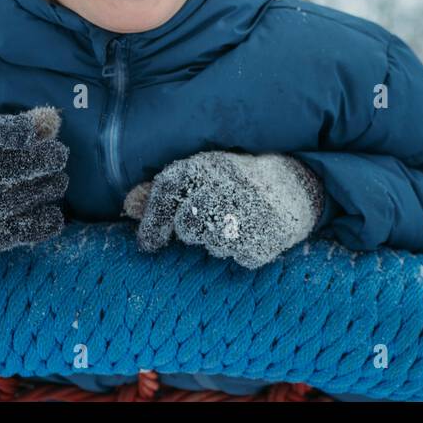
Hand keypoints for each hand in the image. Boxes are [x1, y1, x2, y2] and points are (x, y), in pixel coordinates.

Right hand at [0, 107, 69, 256]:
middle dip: (33, 162)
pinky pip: (7, 234)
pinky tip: (55, 216)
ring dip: (39, 191)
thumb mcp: (10, 133)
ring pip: (1, 203)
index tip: (31, 133)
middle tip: (61, 155)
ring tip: (60, 182)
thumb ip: (32, 125)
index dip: (5, 132)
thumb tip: (51, 120)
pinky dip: (35, 226)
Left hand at [126, 151, 323, 268]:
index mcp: (206, 166)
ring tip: (235, 222)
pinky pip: (242, 256)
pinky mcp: (268, 235)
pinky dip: (244, 250)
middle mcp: (228, 185)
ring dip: (219, 240)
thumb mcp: (199, 176)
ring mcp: (250, 212)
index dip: (154, 220)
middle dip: (192, 231)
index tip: (148, 244)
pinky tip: (253, 231)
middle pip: (189, 226)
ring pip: (214, 244)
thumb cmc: (235, 182)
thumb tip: (129, 204)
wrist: (292, 184)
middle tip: (209, 222)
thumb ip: (162, 192)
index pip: (169, 190)